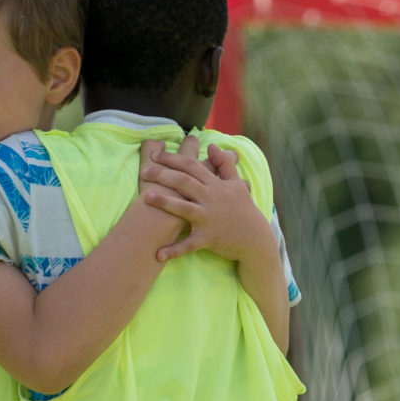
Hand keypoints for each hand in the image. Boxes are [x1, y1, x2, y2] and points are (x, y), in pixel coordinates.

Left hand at [139, 138, 274, 266]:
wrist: (255, 238)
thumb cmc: (244, 209)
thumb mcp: (237, 183)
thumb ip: (224, 164)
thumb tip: (212, 146)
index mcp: (215, 185)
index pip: (191, 166)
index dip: (172, 158)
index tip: (156, 155)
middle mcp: (211, 199)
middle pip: (184, 182)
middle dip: (162, 175)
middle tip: (144, 172)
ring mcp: (208, 219)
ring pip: (183, 208)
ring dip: (164, 203)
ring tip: (146, 197)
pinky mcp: (207, 239)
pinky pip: (188, 245)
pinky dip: (173, 251)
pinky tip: (157, 254)